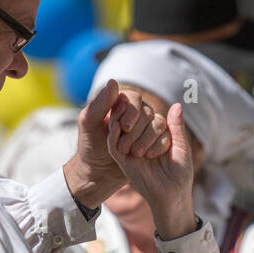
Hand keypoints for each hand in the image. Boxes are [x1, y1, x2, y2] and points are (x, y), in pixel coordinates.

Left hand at [65, 79, 171, 209]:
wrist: (98, 171)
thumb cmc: (90, 145)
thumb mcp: (88, 123)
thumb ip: (99, 103)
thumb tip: (113, 82)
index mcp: (120, 102)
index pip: (134, 98)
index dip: (131, 111)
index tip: (124, 127)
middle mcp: (136, 112)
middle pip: (148, 111)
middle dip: (138, 129)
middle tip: (125, 146)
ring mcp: (146, 126)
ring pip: (158, 123)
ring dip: (148, 138)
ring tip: (135, 153)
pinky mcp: (154, 141)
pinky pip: (165, 137)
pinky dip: (157, 146)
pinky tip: (146, 155)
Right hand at [108, 102, 195, 238]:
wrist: (173, 196)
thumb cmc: (180, 174)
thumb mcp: (181, 147)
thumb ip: (176, 127)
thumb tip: (177, 104)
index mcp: (155, 136)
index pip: (150, 118)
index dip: (155, 124)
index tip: (168, 145)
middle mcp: (141, 141)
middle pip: (136, 121)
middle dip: (143, 128)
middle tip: (152, 154)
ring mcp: (131, 150)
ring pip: (123, 128)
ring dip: (129, 128)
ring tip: (140, 145)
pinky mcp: (122, 160)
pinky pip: (113, 143)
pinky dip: (113, 132)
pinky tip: (118, 128)